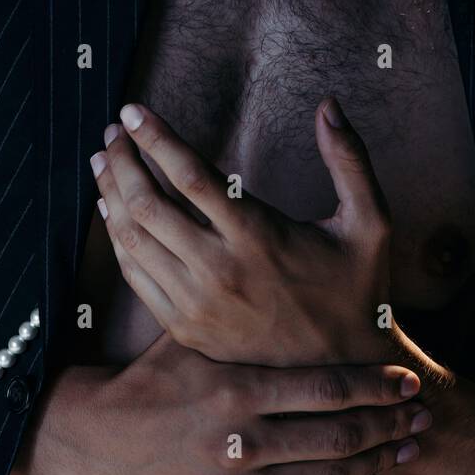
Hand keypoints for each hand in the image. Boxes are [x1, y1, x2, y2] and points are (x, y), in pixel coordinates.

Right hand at [79, 332, 429, 474]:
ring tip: (408, 447)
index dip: (377, 386)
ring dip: (378, 465)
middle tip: (422, 415)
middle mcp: (240, 443)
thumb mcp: (198, 337)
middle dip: (390, 425)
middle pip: (338, 437)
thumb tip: (299, 273)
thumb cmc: (157, 374)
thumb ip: (247, 319)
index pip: (327, 389)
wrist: (103, 436)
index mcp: (236, 389)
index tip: (408, 380)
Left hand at [91, 96, 406, 366]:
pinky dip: (117, 239)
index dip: (155, 138)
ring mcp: (198, 304)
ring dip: (111, 194)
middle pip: (148, 204)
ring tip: (103, 160)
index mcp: (260, 235)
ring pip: (133, 239)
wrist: (344, 369)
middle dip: (122, 160)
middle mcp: (221, 270)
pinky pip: (136, 276)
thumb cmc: (358, 288)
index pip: (190, 175)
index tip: (132, 110)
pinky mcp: (186, 328)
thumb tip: (329, 105)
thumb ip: (350, 159)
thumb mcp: (371, 221)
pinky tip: (111, 211)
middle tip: (112, 131)